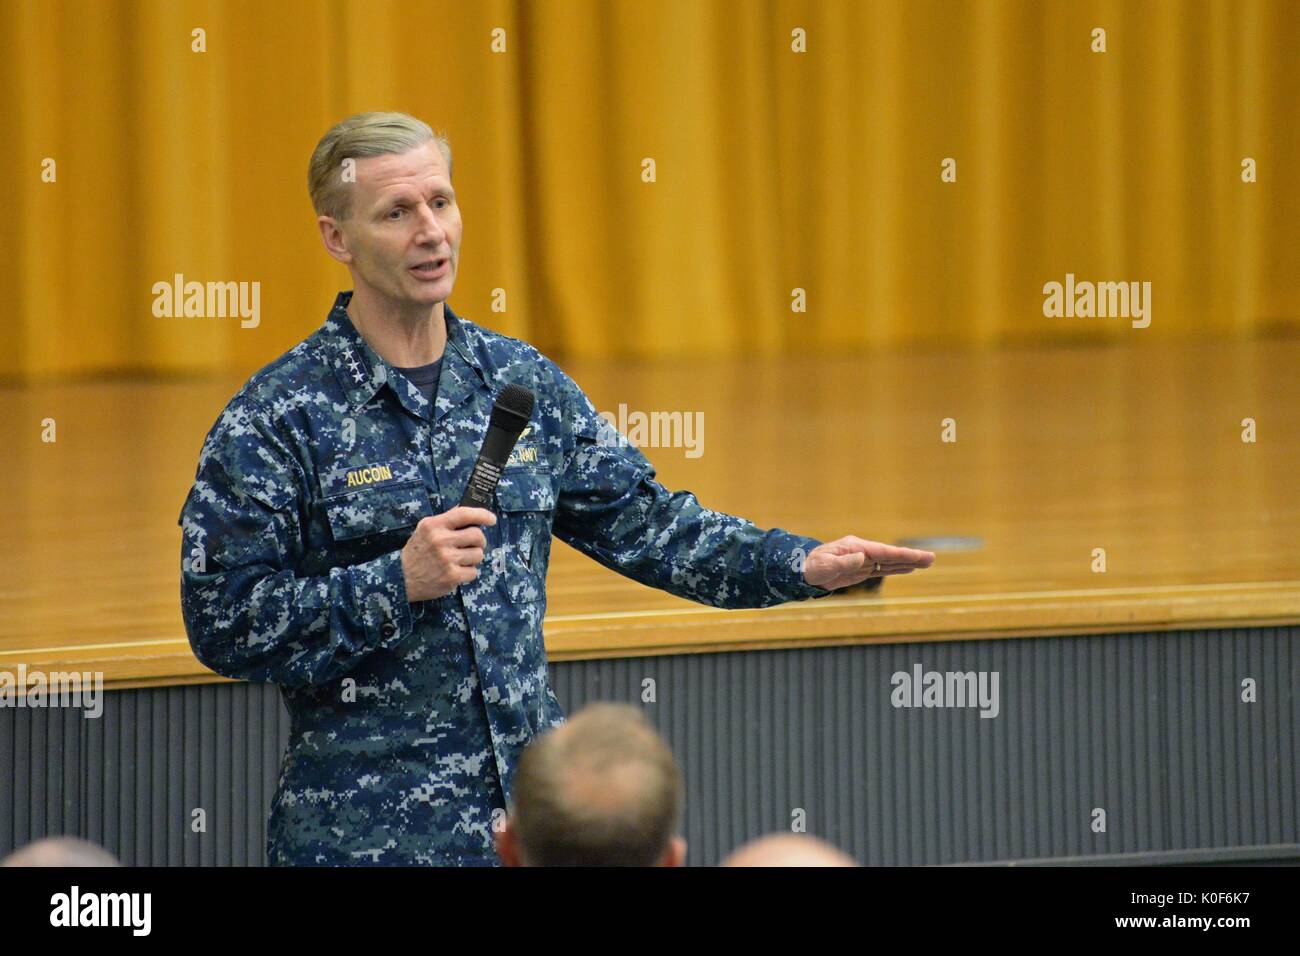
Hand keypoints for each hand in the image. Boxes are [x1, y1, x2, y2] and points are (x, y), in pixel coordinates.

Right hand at [400, 506, 496, 601]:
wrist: (401, 578)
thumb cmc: (417, 552)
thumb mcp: (425, 530)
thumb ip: (446, 521)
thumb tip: (470, 512)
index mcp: (434, 525)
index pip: (464, 514)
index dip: (482, 515)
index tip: (491, 519)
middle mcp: (440, 540)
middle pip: (477, 535)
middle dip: (479, 541)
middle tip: (472, 545)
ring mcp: (447, 559)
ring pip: (478, 554)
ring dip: (473, 558)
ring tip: (459, 560)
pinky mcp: (451, 576)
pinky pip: (474, 571)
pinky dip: (468, 573)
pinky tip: (456, 572)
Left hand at [802, 536, 934, 590]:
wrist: (802, 571)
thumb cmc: (812, 567)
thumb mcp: (825, 567)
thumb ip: (844, 563)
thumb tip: (862, 558)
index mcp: (855, 547)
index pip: (883, 552)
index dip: (901, 555)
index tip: (917, 556)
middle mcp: (862, 551)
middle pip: (891, 555)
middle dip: (911, 557)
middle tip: (932, 558)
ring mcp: (863, 559)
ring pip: (890, 561)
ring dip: (908, 562)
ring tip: (927, 562)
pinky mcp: (861, 569)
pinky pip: (882, 569)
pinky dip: (896, 568)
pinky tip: (909, 568)